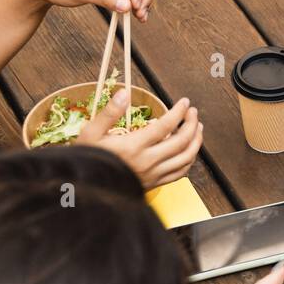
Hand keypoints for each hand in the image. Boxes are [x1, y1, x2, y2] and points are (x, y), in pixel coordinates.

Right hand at [77, 87, 201, 188]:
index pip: (165, 126)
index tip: (185, 102)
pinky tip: (189, 150)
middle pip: (181, 141)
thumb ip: (109, 113)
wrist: (85, 190)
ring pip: (185, 158)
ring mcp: (153, 175)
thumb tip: (124, 93)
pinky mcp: (154, 184)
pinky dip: (189, 160)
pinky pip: (180, 173)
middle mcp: (147, 162)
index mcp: (133, 146)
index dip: (178, 112)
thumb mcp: (90, 133)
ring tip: (198, 128)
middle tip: (193, 112)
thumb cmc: (87, 159)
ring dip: (196, 141)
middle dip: (192, 124)